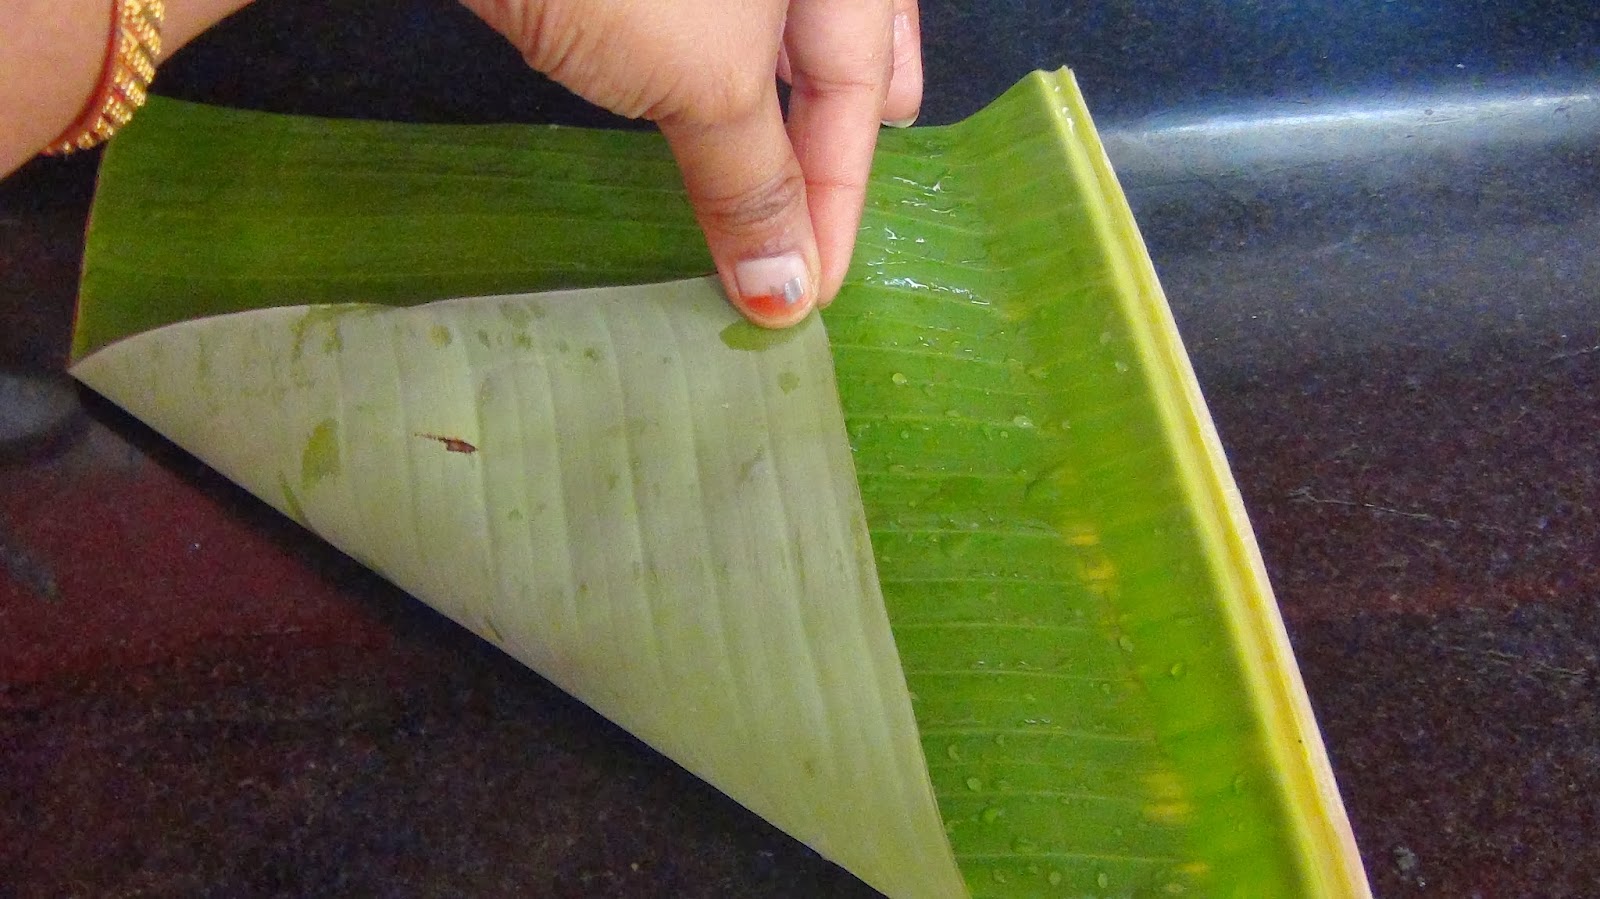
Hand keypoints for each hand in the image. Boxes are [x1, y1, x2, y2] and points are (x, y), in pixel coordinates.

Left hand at [460, 0, 923, 326]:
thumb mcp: (706, 81)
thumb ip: (754, 184)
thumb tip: (786, 295)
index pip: (862, 82)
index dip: (840, 195)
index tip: (811, 293)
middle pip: (840, 44)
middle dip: (834, 132)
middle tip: (818, 218)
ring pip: (771, 36)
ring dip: (766, 122)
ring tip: (764, 191)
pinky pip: (705, 32)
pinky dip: (708, 91)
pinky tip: (696, 124)